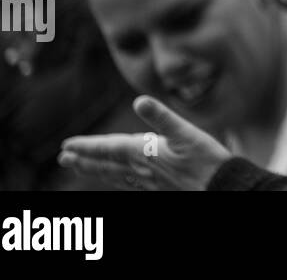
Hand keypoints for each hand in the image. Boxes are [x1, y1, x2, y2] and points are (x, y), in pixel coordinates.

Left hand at [58, 95, 232, 190]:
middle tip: (64, 158)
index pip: (109, 148)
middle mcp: (143, 168)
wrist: (222, 186)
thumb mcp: (187, 132)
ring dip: (95, 170)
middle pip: (107, 164)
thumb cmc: (208, 159)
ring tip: (79, 167)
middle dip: (85, 160)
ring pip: (115, 176)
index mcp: (147, 152)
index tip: (67, 145)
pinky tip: (115, 178)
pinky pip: (129, 183)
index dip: (88, 146)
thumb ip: (162, 116)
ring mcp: (150, 180)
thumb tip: (140, 100)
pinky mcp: (159, 187)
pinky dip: (116, 179)